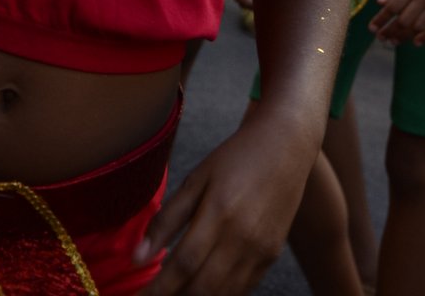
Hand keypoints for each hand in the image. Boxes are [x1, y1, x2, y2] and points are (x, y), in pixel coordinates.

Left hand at [136, 110, 312, 294]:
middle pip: (203, 288)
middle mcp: (243, 236)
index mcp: (220, 211)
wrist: (286, 144)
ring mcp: (261, 250)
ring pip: (222, 295)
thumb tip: (138, 257)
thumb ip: (168, 218)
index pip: (183, 264)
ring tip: (175, 295)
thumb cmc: (236, 157)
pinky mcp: (272, 256)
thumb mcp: (197, 178)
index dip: (158, 289)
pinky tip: (202, 290)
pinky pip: (242, 290)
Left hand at [369, 0, 424, 45]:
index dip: (380, 20)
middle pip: (404, 21)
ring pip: (419, 27)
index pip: (392, 7)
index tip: (372, 28)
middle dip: (390, 31)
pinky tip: (416, 42)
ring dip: (404, 37)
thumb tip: (380, 3)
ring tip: (394, 41)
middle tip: (381, 37)